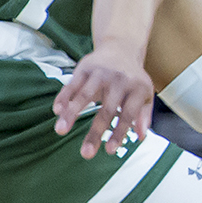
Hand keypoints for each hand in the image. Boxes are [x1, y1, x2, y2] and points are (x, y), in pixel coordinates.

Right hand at [52, 43, 153, 159]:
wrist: (121, 49)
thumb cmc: (133, 78)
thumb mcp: (145, 94)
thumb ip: (144, 116)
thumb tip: (141, 137)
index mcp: (137, 89)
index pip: (128, 115)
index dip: (119, 133)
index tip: (110, 151)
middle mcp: (119, 81)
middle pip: (106, 110)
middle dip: (95, 133)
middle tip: (86, 154)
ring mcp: (100, 74)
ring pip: (83, 96)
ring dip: (71, 114)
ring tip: (60, 131)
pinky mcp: (84, 68)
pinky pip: (71, 85)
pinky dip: (63, 98)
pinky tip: (56, 112)